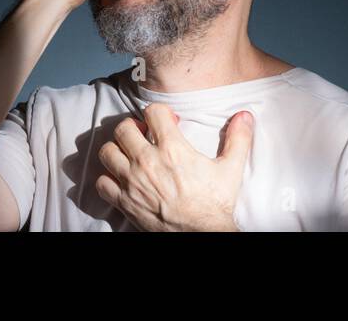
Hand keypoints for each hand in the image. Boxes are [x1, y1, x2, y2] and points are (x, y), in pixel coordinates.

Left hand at [96, 104, 253, 231]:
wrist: (201, 234)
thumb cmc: (214, 203)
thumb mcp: (231, 169)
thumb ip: (238, 139)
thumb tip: (244, 116)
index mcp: (172, 149)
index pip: (153, 112)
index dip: (159, 112)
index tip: (166, 121)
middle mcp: (147, 162)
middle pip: (124, 129)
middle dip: (134, 127)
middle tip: (144, 134)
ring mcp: (132, 182)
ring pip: (108, 152)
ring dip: (117, 149)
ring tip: (129, 153)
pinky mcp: (124, 202)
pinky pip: (102, 182)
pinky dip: (108, 178)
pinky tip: (121, 178)